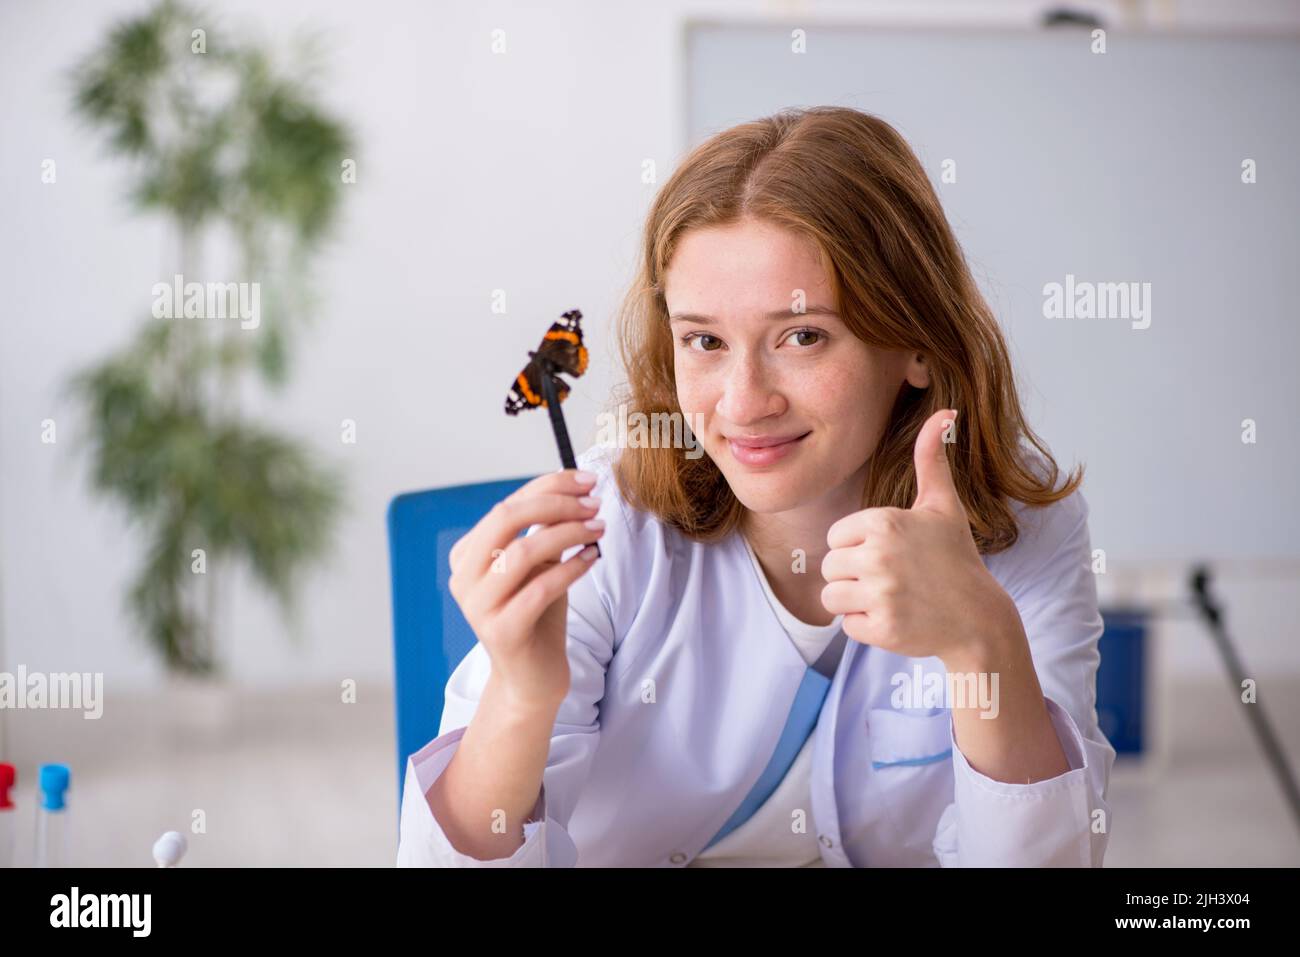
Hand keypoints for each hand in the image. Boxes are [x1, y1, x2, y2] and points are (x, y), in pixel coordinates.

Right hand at [447, 469, 605, 709]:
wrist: (531, 677)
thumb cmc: (537, 614)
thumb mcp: (539, 565)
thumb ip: (545, 529)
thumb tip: (575, 487)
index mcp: (467, 555)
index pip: (507, 505)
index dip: (549, 486)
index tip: (587, 481)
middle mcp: (463, 578)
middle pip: (506, 519)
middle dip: (557, 504)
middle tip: (594, 504)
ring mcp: (477, 606)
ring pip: (523, 551)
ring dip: (568, 533)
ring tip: (599, 530)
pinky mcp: (501, 631)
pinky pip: (540, 588)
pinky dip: (571, 567)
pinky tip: (592, 557)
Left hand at [820, 409, 1014, 665]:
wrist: (979, 618)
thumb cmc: (955, 558)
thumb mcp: (942, 505)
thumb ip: (932, 459)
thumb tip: (945, 412)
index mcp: (884, 522)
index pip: (836, 537)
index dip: (858, 547)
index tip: (892, 554)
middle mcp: (879, 555)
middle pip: (830, 566)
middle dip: (855, 576)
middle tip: (894, 579)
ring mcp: (881, 594)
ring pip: (831, 597)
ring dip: (855, 602)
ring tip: (891, 598)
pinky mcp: (881, 628)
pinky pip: (846, 625)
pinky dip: (866, 627)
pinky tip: (897, 618)